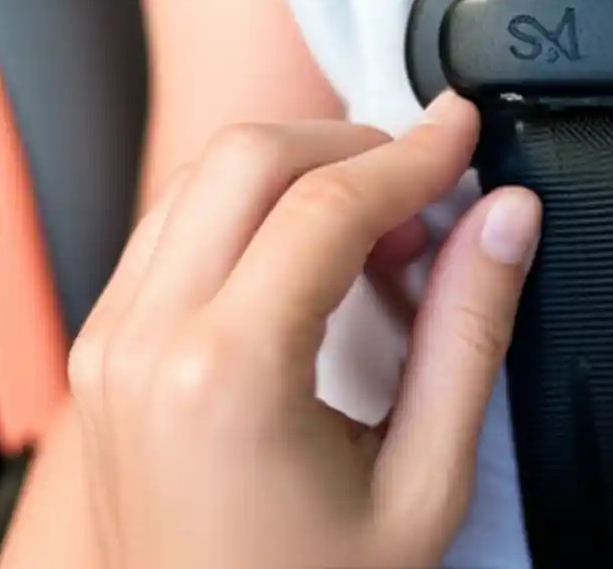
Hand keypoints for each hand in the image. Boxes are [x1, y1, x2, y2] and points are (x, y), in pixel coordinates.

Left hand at [68, 93, 541, 567]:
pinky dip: (252, 213)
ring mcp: (112, 343)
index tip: (463, 130)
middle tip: (429, 185)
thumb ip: (470, 335)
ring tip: (382, 233)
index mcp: (227, 374)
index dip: (413, 153)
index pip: (327, 203)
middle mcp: (147, 342)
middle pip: (248, 157)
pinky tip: (315, 260)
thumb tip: (505, 223)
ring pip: (202, 179)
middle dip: (352, 144)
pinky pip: (174, 228)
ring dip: (301, 173)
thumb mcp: (424, 481)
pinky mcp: (107, 351)